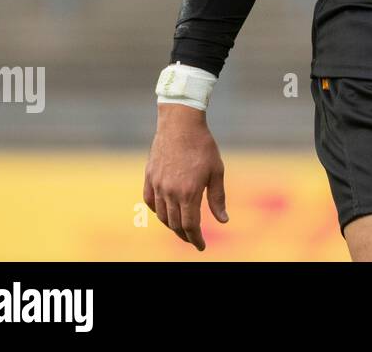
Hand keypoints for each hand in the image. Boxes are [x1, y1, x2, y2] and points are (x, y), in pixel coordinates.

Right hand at [143, 104, 228, 249]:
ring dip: (171, 225)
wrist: (181, 124)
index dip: (196, 239)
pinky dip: (157, 211)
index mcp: (189, 192)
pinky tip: (165, 213)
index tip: (201, 246)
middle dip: (185, 235)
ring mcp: (157, 185)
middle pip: (175, 224)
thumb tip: (223, 220)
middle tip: (194, 239)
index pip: (190, 225)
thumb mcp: (216, 171)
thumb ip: (217, 198)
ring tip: (182, 228)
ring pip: (162, 215)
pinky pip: (150, 202)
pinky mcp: (149, 177)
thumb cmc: (203, 146)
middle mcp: (170, 192)